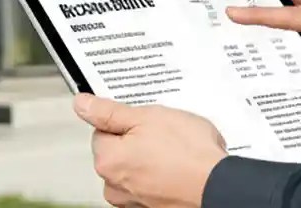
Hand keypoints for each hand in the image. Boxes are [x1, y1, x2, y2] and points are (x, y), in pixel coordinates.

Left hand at [73, 94, 227, 207]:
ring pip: (135, 168)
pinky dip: (162, 175)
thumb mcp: (148, 117)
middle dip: (138, 140)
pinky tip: (179, 167)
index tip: (145, 119)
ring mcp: (133, 200)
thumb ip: (110, 111)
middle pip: (118, 151)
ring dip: (150, 159)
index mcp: (107, 161)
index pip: (102, 130)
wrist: (218, 185)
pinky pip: (151, 183)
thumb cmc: (188, 153)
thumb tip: (82, 104)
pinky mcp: (152, 206)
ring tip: (176, 151)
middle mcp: (114, 186)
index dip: (126, 120)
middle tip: (164, 133)